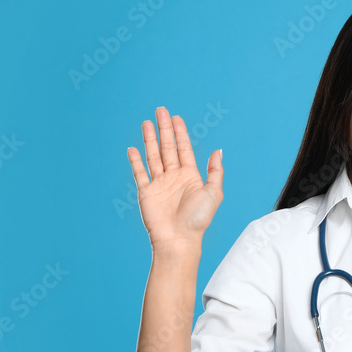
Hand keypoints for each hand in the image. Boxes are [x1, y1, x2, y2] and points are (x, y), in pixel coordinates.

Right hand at [127, 106, 223, 248]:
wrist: (179, 240)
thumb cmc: (198, 220)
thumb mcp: (213, 193)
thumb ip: (215, 172)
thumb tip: (218, 151)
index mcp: (191, 177)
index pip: (184, 149)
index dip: (180, 133)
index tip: (176, 117)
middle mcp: (174, 178)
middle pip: (168, 148)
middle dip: (164, 129)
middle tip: (160, 111)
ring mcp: (159, 185)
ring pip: (153, 156)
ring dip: (150, 140)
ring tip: (146, 123)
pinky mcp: (146, 193)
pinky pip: (140, 173)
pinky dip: (136, 161)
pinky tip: (133, 148)